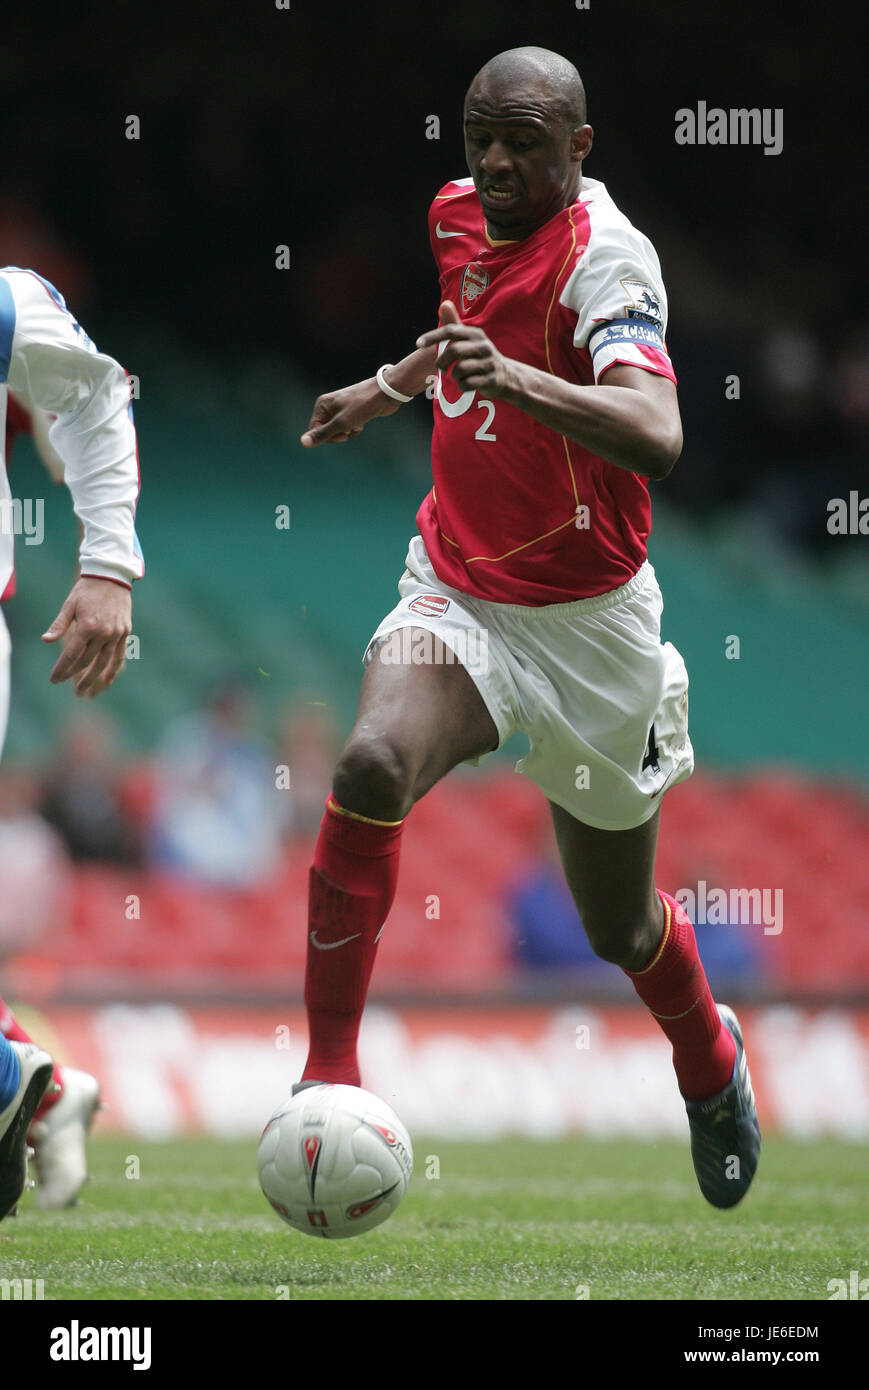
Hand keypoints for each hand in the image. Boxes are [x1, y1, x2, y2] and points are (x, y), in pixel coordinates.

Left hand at [42, 576, 131, 697]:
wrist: (111, 576)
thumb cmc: (87, 590)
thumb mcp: (69, 605)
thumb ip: (59, 624)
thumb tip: (46, 640)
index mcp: (87, 626)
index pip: (71, 654)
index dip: (62, 668)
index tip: (54, 679)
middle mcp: (103, 633)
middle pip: (86, 660)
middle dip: (73, 675)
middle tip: (64, 684)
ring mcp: (116, 634)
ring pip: (103, 662)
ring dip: (92, 678)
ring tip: (83, 690)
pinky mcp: (125, 633)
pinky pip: (119, 656)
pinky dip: (112, 670)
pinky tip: (106, 681)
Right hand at [300, 376, 402, 447]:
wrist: (385, 394)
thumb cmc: (362, 406)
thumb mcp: (341, 423)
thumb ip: (322, 434)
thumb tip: (302, 443)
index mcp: (322, 404)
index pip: (315, 429)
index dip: (327, 437)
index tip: (342, 435)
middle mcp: (329, 405)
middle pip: (326, 430)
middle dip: (339, 434)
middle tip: (350, 430)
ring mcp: (341, 408)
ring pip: (338, 430)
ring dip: (348, 432)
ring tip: (357, 425)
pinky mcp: (352, 411)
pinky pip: (347, 426)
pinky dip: (354, 428)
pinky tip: (362, 423)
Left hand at [416, 300, 511, 395]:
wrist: (506, 375)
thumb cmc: (479, 356)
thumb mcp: (469, 339)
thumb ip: (455, 324)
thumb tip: (445, 304)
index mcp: (475, 334)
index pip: (450, 331)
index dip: (433, 336)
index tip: (418, 344)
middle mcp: (483, 346)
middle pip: (455, 351)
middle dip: (442, 361)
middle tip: (440, 367)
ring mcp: (488, 363)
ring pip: (460, 369)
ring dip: (454, 375)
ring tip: (458, 375)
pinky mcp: (491, 379)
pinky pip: (467, 383)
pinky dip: (462, 386)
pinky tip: (466, 383)